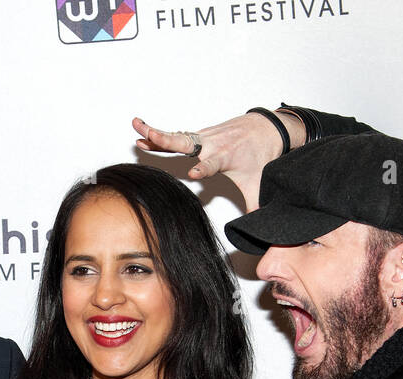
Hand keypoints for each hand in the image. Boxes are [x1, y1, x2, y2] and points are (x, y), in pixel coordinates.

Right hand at [133, 111, 305, 212]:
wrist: (268, 127)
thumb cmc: (261, 154)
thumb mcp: (258, 183)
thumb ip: (255, 206)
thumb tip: (258, 228)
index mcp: (225, 157)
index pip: (211, 164)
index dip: (203, 169)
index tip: (193, 174)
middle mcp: (211, 144)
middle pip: (185, 142)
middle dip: (166, 139)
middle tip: (149, 135)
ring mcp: (204, 137)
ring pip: (176, 136)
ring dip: (155, 133)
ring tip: (135, 127)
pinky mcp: (200, 134)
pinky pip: (178, 136)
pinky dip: (161, 135)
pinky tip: (144, 134)